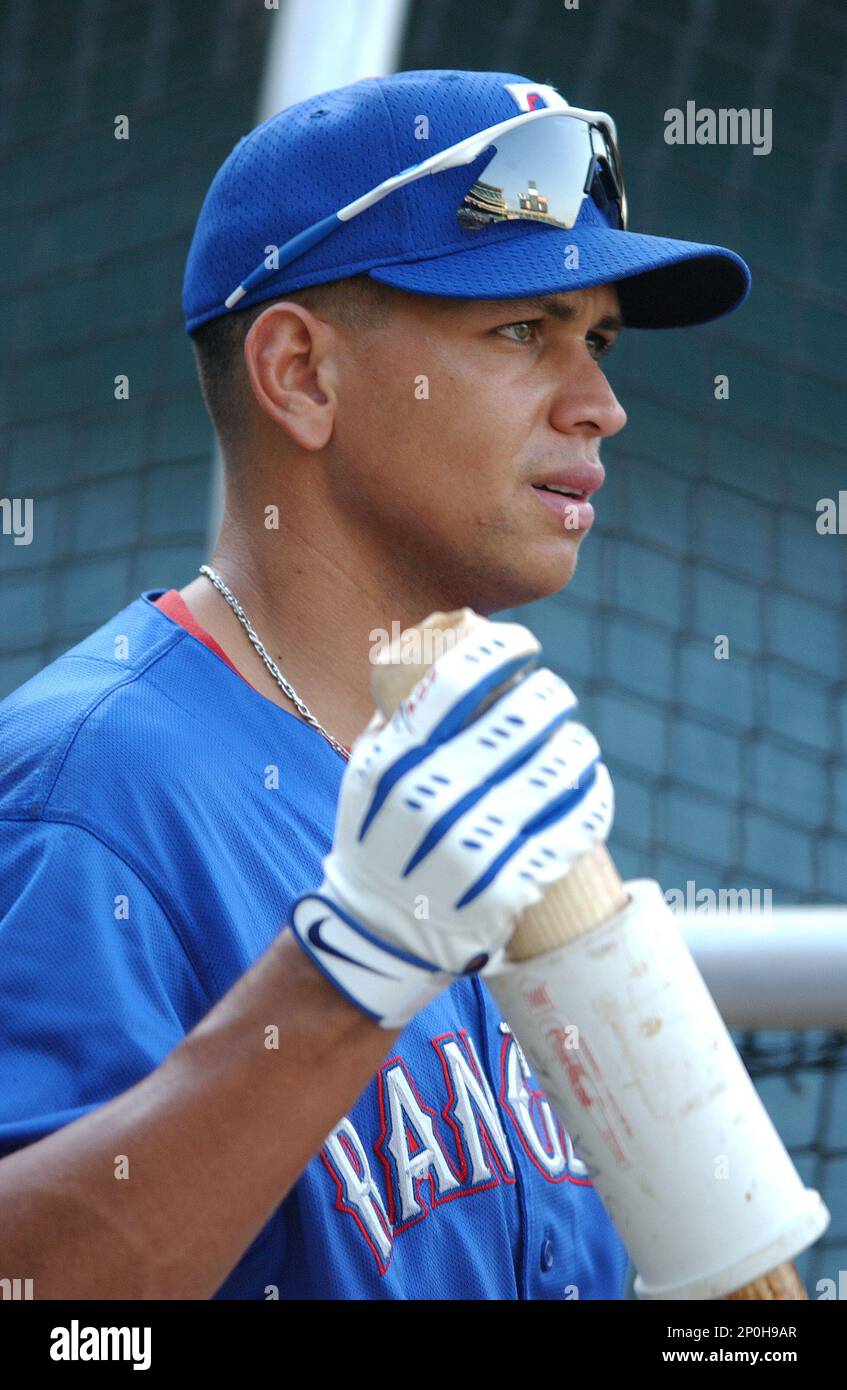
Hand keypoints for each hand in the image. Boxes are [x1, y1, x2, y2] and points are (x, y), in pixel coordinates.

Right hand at [289, 617, 612, 1027]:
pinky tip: (591, 784)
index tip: (524, 645)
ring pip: (557, 768)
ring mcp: (473, 845)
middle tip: (554, 696)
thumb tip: (444, 646)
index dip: (502, 650)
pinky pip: (576, 825)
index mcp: (393, 762)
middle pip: (518, 717)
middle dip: (550, 695)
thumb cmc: (378, 836)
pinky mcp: (509, 885)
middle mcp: (431, 798)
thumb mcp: (367, 772)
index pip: (457, 680)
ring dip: (577, 745)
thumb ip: (400, 716)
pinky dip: (593, 797)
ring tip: (577, 742)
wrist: (379, 933)